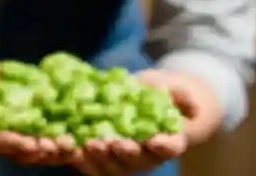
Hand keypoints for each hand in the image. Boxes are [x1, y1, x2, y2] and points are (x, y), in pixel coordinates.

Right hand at [0, 60, 78, 166]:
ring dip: (57, 152)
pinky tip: (81, 139)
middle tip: (58, 146)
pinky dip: (64, 142)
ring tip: (74, 147)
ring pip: (40, 152)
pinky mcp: (34, 132)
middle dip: (42, 152)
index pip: (1, 143)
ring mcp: (20, 139)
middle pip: (25, 153)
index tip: (32, 144)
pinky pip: (50, 140)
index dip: (17, 144)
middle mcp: (4, 143)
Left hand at [72, 69, 221, 174]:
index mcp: (167, 142)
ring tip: (88, 144)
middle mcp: (146, 157)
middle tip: (112, 142)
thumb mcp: (170, 88)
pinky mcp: (99, 158)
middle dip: (124, 153)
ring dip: (98, 157)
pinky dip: (77, 156)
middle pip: (136, 160)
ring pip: (110, 166)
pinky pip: (88, 162)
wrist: (139, 100)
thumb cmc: (158, 94)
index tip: (156, 141)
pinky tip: (67, 145)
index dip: (164, 146)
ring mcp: (122, 161)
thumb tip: (188, 102)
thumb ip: (180, 95)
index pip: (169, 148)